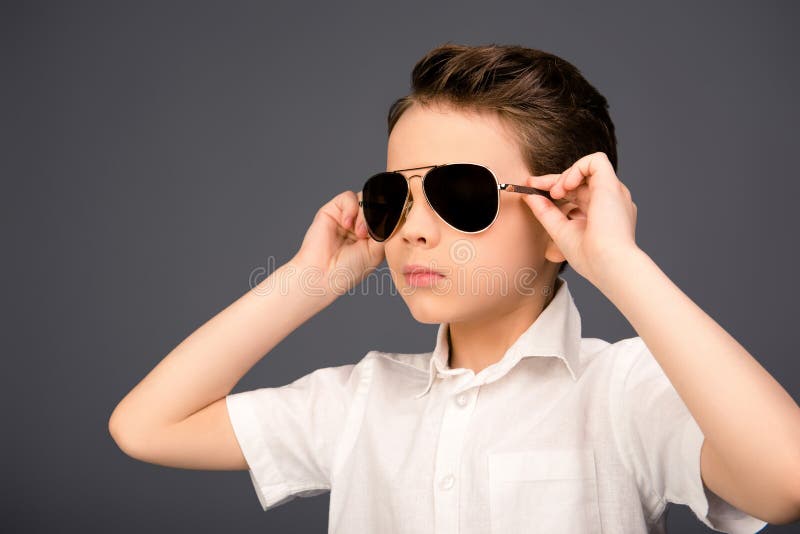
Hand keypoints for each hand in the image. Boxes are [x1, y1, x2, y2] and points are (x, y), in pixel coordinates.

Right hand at [291, 190, 384, 296]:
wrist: (323, 275)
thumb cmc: (349, 269)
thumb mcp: (378, 250)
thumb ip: (387, 229)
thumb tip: (396, 210)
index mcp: (374, 233)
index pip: (389, 213)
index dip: (392, 214)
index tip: (390, 227)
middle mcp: (361, 222)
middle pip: (378, 203)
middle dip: (379, 215)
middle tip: (371, 234)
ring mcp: (348, 216)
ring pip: (366, 198)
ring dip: (366, 214)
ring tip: (359, 234)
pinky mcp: (333, 210)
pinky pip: (348, 197)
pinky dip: (351, 208)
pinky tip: (346, 224)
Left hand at [522, 152, 639, 285]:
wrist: (608, 264)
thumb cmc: (590, 257)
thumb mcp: (560, 230)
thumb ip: (545, 211)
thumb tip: (528, 195)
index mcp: (602, 214)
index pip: (576, 193)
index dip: (554, 187)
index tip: (532, 188)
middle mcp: (610, 202)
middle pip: (579, 180)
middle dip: (554, 180)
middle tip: (534, 185)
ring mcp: (613, 193)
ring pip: (587, 168)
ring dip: (565, 176)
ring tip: (557, 192)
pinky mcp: (612, 185)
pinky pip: (596, 161)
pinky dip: (577, 168)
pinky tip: (567, 185)